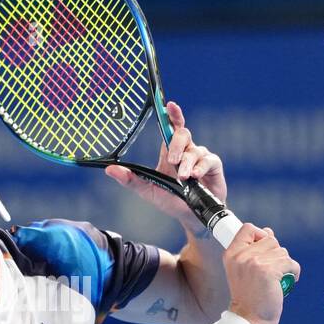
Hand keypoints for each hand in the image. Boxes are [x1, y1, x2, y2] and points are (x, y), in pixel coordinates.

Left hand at [104, 101, 225, 232]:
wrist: (190, 217)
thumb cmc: (170, 201)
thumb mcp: (148, 190)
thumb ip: (130, 179)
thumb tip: (109, 169)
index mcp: (170, 152)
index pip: (172, 128)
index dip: (172, 115)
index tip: (169, 105)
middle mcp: (186, 151)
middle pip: (182, 134)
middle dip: (176, 145)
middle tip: (172, 161)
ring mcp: (200, 158)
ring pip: (194, 149)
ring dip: (187, 163)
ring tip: (184, 178)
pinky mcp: (213, 166)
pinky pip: (208, 160)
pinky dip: (200, 167)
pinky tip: (195, 176)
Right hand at [223, 223, 298, 323]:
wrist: (249, 319)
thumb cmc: (248, 298)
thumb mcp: (241, 270)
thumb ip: (252, 250)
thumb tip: (268, 232)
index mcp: (231, 254)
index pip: (248, 228)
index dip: (260, 235)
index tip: (264, 250)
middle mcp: (241, 256)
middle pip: (270, 239)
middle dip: (276, 254)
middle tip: (271, 271)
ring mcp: (254, 262)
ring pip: (282, 251)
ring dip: (285, 265)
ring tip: (277, 279)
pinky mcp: (269, 270)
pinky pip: (291, 263)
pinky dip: (293, 272)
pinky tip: (286, 281)